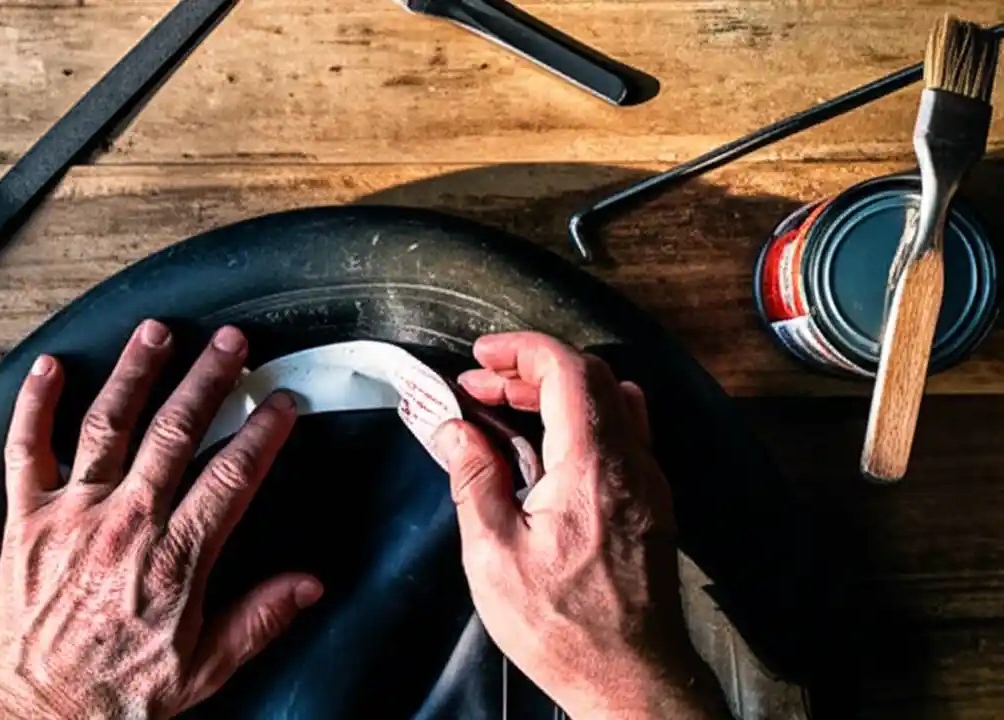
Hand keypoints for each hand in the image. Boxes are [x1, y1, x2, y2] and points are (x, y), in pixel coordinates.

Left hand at [0, 322, 321, 719]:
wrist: (34, 712)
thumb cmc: (117, 694)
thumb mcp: (204, 670)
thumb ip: (259, 620)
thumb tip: (311, 585)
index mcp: (175, 556)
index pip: (232, 475)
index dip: (263, 432)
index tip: (282, 401)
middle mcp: (126, 521)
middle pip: (176, 431)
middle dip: (209, 378)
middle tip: (230, 342)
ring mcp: (72, 513)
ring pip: (108, 424)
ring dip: (135, 372)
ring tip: (156, 332)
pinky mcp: (26, 518)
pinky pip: (27, 450)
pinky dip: (34, 406)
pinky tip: (48, 368)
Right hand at [434, 332, 729, 719]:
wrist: (631, 679)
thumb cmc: (564, 628)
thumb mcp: (494, 555)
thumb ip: (474, 478)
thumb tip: (455, 429)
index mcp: (593, 465)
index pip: (567, 369)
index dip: (520, 350)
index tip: (480, 357)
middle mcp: (631, 463)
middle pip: (590, 377)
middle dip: (529, 369)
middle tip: (480, 386)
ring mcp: (648, 484)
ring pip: (610, 403)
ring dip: (557, 393)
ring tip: (507, 411)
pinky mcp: (649, 505)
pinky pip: (623, 435)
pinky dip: (581, 421)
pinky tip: (550, 445)